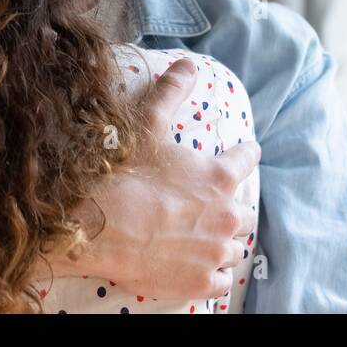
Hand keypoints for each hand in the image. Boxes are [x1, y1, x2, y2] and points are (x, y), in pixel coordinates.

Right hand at [53, 58, 260, 299]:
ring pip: (233, 248)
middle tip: (211, 208)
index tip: (245, 154)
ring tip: (202, 239)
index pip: (248, 161)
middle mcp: (226, 216)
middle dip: (230, 209)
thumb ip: (172, 93)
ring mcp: (215, 253)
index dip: (244, 155)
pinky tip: (198, 267)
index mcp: (220, 176)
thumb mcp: (148, 125)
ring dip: (221, 242)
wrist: (98, 226)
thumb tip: (188, 63)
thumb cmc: (125, 174)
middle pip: (244, 214)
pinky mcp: (201, 283)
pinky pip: (222, 281)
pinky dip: (214, 274)